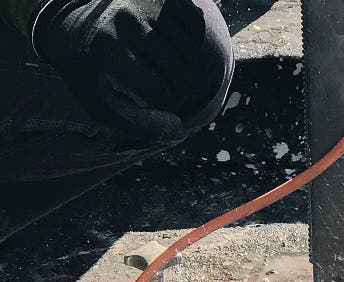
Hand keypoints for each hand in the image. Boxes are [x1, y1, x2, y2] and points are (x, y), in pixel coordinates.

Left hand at [33, 0, 232, 138]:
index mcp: (108, 51)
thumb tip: (180, 129)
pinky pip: (195, 24)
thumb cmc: (89, 72)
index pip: (161, 93)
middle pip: (178, 72)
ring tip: (172, 73)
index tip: (156, 104)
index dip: (164, 105)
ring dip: (187, 68)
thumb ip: (138, 126)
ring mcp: (143, 4)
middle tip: (171, 93)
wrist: (70, 23)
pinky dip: (193, 42)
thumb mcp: (101, 105)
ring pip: (189, 51)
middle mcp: (126, 22)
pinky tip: (178, 50)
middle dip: (180, 90)